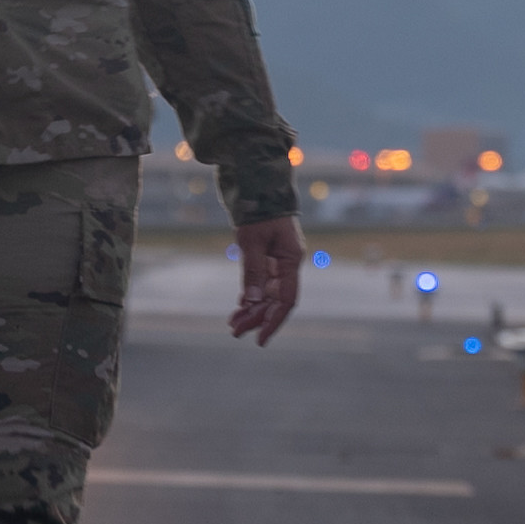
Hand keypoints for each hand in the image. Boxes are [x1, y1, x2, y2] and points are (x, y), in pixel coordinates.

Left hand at [227, 217, 304, 345]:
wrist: (257, 184)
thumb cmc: (258, 209)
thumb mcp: (252, 241)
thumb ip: (253, 271)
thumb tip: (252, 302)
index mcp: (291, 260)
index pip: (286, 300)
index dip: (274, 322)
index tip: (260, 339)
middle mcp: (288, 263)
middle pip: (275, 300)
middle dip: (256, 318)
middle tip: (234, 332)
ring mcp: (279, 260)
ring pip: (267, 293)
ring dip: (252, 309)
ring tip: (233, 324)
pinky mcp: (268, 256)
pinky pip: (262, 282)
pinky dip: (251, 295)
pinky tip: (240, 306)